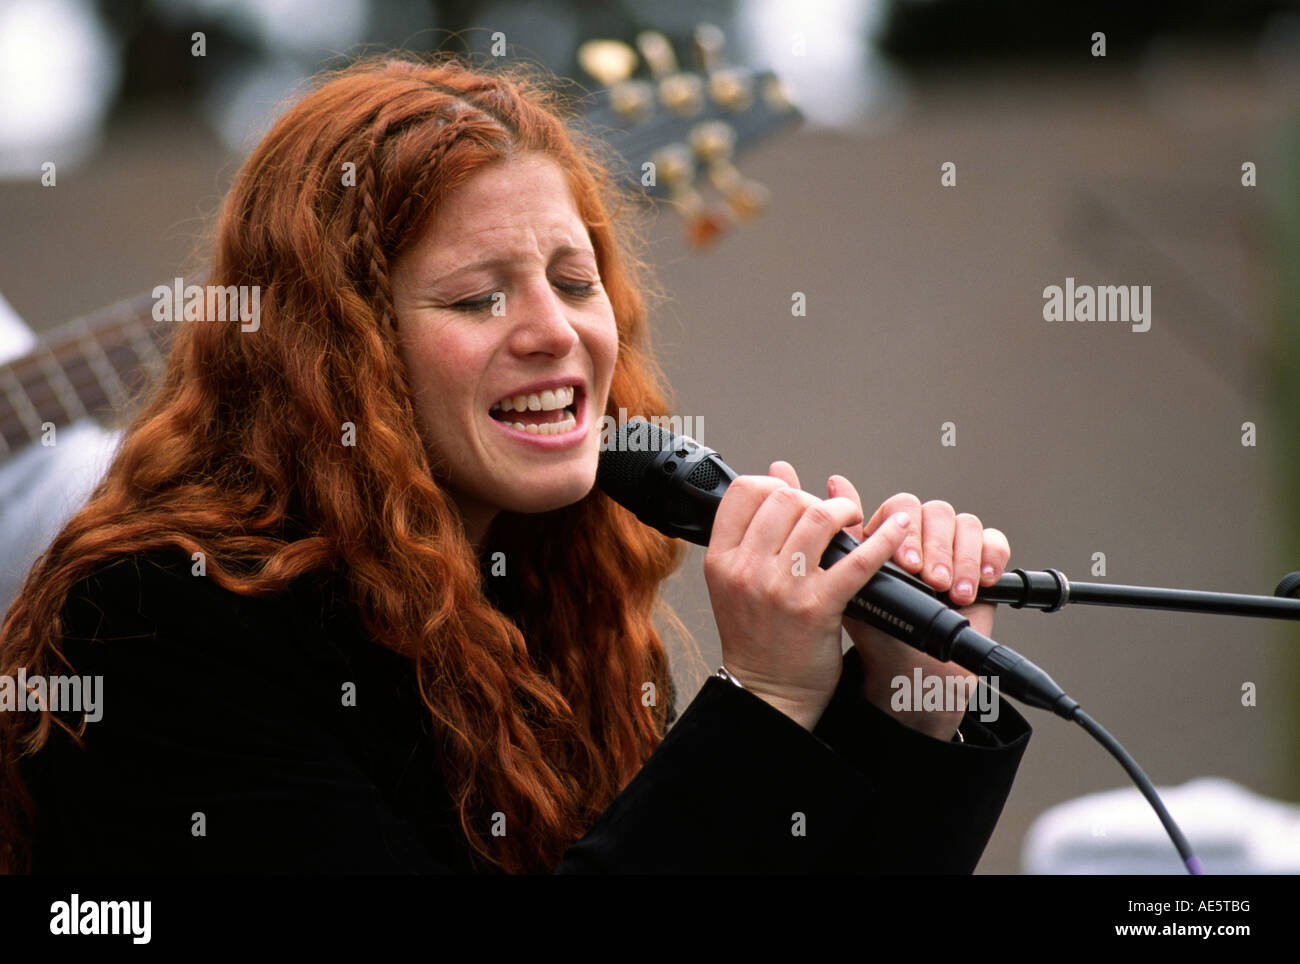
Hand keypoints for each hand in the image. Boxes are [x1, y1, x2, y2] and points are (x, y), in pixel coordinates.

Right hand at [702, 468, 912, 730]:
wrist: (768, 693)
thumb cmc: (757, 638)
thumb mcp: (739, 581)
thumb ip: (755, 530)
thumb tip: (779, 471)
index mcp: (721, 560)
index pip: (745, 492)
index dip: (774, 484)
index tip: (792, 495)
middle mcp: (746, 570)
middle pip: (786, 499)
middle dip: (813, 498)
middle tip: (829, 515)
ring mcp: (781, 588)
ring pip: (818, 517)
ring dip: (845, 511)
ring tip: (853, 520)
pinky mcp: (817, 607)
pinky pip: (857, 558)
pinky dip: (885, 537)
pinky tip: (899, 527)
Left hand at [791, 470, 1009, 740]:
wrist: (908, 677)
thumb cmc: (872, 632)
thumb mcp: (841, 586)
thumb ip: (827, 537)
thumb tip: (803, 476)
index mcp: (885, 534)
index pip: (898, 507)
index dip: (901, 530)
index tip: (903, 564)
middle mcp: (919, 535)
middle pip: (931, 510)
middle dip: (932, 547)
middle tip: (928, 579)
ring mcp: (951, 548)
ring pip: (962, 522)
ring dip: (958, 557)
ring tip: (950, 591)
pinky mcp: (982, 564)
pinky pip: (993, 541)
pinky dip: (989, 558)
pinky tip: (978, 584)